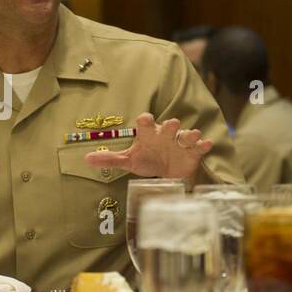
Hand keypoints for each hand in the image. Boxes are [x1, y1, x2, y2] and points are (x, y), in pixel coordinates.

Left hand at [82, 113, 211, 178]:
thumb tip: (86, 159)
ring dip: (188, 134)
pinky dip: (203, 145)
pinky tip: (204, 145)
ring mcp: (180, 142)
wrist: (168, 172)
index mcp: (149, 134)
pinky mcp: (193, 152)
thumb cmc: (147, 160)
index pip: (146, 123)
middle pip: (169, 125)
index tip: (145, 120)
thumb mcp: (129, 161)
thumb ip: (110, 159)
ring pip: (186, 134)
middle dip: (171, 124)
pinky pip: (200, 146)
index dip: (146, 120)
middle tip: (171, 124)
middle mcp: (165, 135)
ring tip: (189, 137)